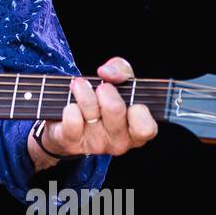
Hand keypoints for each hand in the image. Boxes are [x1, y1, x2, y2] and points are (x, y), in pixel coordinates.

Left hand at [40, 56, 157, 157]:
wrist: (70, 120)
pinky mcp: (73, 143)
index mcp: (137, 129)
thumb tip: (107, 72)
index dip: (138, 110)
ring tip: (80, 86)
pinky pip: (72, 122)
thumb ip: (121, 70)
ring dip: (84, 92)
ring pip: (91, 112)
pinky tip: (71, 106)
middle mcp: (120, 141)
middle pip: (115, 110)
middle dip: (105, 90)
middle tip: (101, 86)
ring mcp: (96, 144)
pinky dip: (70, 108)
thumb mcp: (119, 82)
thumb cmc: (103, 100)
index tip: (128, 95)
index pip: (146, 128)